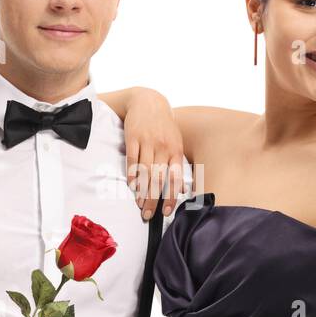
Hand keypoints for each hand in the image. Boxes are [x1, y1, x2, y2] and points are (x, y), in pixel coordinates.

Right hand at [123, 88, 184, 219]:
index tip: (167, 211)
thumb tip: (183, 189)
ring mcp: (147, 142)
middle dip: (154, 199)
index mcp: (175, 150)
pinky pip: (132, 159)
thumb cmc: (164, 126)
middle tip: (149, 215)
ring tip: (140, 204)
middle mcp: (162, 147)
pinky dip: (131, 174)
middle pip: (158, 179)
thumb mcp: (176, 142)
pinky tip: (131, 185)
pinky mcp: (133, 137)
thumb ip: (178, 164)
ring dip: (142, 191)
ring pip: (145, 172)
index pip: (175, 178)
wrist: (148, 101)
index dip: (171, 196)